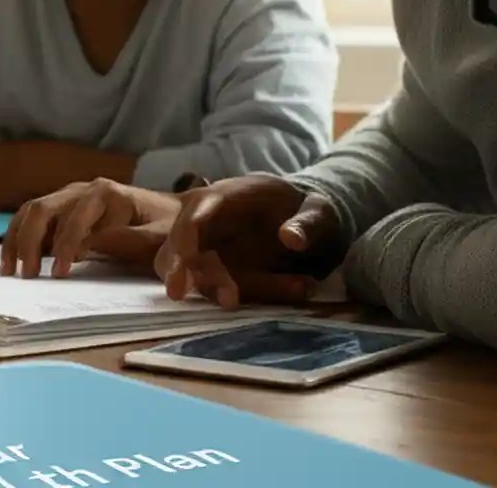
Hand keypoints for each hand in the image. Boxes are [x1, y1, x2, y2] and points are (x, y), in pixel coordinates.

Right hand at [0, 179, 180, 278]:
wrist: (174, 213)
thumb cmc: (168, 228)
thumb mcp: (159, 237)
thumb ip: (130, 240)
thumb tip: (91, 245)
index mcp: (108, 194)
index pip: (76, 218)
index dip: (66, 246)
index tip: (60, 274)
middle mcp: (85, 189)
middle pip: (44, 209)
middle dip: (31, 242)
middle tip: (28, 276)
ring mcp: (71, 196)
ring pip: (32, 211)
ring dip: (17, 239)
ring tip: (9, 270)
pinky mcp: (64, 207)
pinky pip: (33, 218)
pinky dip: (19, 237)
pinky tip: (12, 261)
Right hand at [155, 175, 343, 308]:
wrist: (309, 226)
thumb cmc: (308, 210)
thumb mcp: (319, 210)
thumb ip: (308, 222)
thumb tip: (290, 239)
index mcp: (229, 195)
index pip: (197, 208)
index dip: (186, 232)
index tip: (185, 258)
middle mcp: (211, 219)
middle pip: (179, 240)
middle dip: (177, 265)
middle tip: (178, 293)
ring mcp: (212, 246)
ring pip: (190, 267)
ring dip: (205, 285)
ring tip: (232, 302)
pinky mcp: (219, 270)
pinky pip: (216, 285)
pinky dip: (234, 295)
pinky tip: (278, 294)